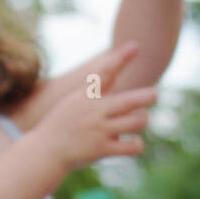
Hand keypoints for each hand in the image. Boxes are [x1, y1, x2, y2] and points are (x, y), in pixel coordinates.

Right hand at [37, 44, 157, 172]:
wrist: (45, 152)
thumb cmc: (62, 124)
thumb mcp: (75, 101)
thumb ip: (98, 88)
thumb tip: (116, 69)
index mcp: (87, 96)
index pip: (106, 73)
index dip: (121, 59)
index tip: (135, 46)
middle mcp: (95, 112)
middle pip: (130, 101)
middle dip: (147, 96)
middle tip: (154, 95)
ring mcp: (99, 131)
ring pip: (136, 122)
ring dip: (142, 120)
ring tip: (139, 120)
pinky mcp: (102, 150)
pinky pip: (131, 147)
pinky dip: (137, 144)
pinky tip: (134, 142)